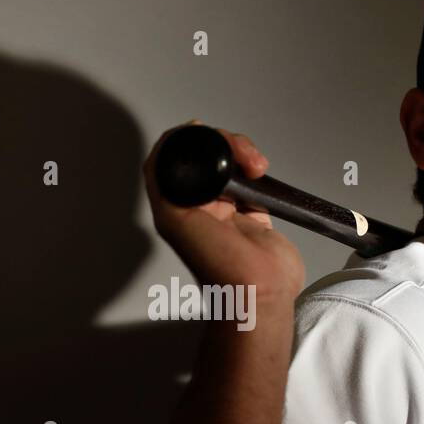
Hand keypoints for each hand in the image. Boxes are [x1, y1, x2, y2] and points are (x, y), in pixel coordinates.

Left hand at [143, 120, 304, 304]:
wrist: (260, 293)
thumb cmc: (220, 267)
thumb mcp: (177, 221)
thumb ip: (165, 185)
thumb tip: (162, 153)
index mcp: (177, 208)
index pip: (172, 161)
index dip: (184, 140)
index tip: (202, 129)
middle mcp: (200, 207)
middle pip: (205, 158)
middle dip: (223, 145)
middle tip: (240, 153)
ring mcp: (227, 210)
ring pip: (230, 166)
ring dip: (243, 156)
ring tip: (256, 166)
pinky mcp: (254, 214)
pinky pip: (254, 183)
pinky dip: (259, 174)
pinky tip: (262, 175)